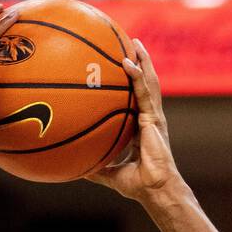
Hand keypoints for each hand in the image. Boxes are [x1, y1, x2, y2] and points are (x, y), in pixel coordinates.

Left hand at [88, 39, 179, 200]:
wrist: (154, 189)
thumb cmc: (138, 185)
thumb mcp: (111, 174)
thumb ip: (97, 167)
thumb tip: (76, 168)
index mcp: (143, 127)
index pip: (139, 99)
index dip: (135, 82)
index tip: (125, 66)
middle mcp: (150, 118)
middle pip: (147, 84)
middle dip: (142, 63)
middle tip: (132, 44)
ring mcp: (154, 117)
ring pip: (149, 82)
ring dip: (143, 61)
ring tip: (135, 43)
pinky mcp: (154, 119)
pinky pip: (144, 93)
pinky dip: (137, 76)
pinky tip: (128, 62)